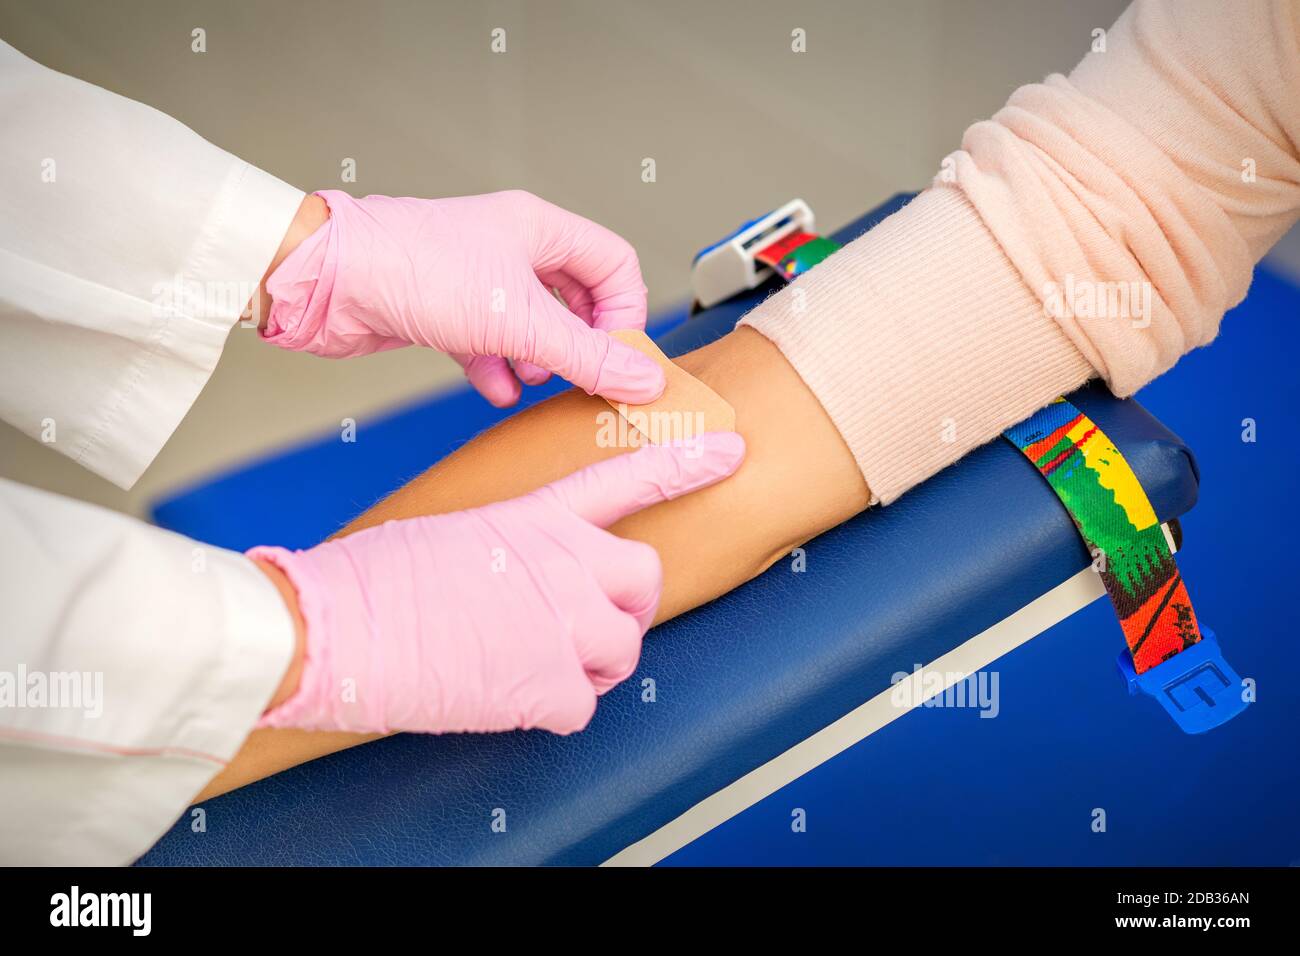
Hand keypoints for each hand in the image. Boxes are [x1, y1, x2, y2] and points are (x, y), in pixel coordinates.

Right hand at [251, 432, 745, 735]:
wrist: (335, 627)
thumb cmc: (375, 580)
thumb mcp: (457, 534)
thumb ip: (515, 551)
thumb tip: (524, 584)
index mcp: (539, 515)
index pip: (628, 477)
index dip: (683, 462)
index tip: (728, 448)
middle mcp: (569, 562)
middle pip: (645, 577)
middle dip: (626, 601)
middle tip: (586, 619)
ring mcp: (569, 623)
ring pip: (625, 648)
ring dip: (590, 661)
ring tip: (531, 660)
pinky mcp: (555, 685)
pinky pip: (586, 705)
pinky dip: (554, 708)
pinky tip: (509, 693)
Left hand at [261, 189, 665, 406]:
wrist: (329, 281)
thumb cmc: (416, 270)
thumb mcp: (521, 322)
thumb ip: (588, 357)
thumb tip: (644, 381)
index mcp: (539, 228)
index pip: (614, 265)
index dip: (625, 313)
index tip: (618, 357)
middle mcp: (510, 247)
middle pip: (575, 298)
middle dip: (580, 342)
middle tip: (583, 375)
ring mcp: (476, 280)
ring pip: (531, 324)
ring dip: (538, 359)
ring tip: (532, 379)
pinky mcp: (444, 311)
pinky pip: (489, 343)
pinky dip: (497, 369)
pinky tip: (494, 389)